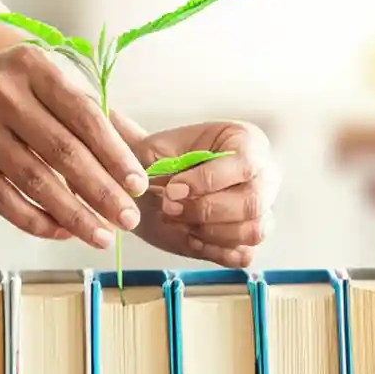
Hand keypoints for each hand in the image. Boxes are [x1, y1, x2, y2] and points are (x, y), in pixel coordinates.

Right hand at [0, 45, 148, 247]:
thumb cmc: (18, 92)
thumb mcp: (52, 85)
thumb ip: (94, 117)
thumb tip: (141, 159)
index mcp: (35, 67)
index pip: (84, 116)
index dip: (114, 154)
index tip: (137, 185)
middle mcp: (2, 94)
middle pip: (62, 152)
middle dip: (101, 191)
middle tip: (128, 219)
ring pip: (34, 181)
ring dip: (73, 214)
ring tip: (101, 235)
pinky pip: (4, 200)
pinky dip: (37, 221)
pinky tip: (64, 232)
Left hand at [111, 113, 279, 266]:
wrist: (155, 195)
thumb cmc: (159, 166)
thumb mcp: (148, 147)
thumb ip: (133, 136)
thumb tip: (110, 119)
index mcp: (247, 142)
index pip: (244, 164)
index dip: (207, 181)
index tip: (171, 188)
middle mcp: (264, 175)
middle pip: (252, 203)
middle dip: (205, 210)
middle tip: (169, 208)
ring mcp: (262, 210)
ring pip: (252, 230)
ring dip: (209, 232)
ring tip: (179, 221)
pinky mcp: (249, 240)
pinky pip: (245, 254)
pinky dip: (215, 250)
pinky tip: (191, 236)